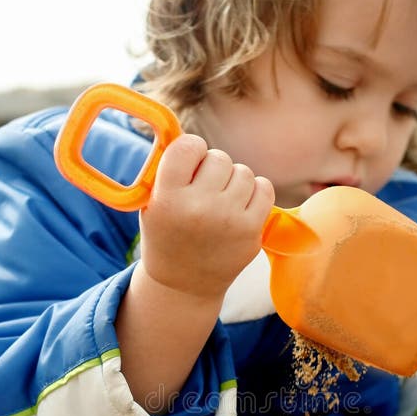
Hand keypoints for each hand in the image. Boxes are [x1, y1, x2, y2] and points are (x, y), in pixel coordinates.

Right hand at [138, 133, 274, 299]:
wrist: (184, 285)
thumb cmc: (168, 235)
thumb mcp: (152, 203)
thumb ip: (167, 168)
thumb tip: (182, 130)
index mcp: (168, 197)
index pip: (189, 145)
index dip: (191, 151)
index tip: (189, 165)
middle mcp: (199, 207)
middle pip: (219, 158)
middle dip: (212, 169)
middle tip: (204, 190)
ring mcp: (229, 220)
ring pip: (243, 172)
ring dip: (233, 181)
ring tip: (220, 202)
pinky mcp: (252, 231)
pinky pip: (264, 188)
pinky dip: (255, 192)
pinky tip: (240, 206)